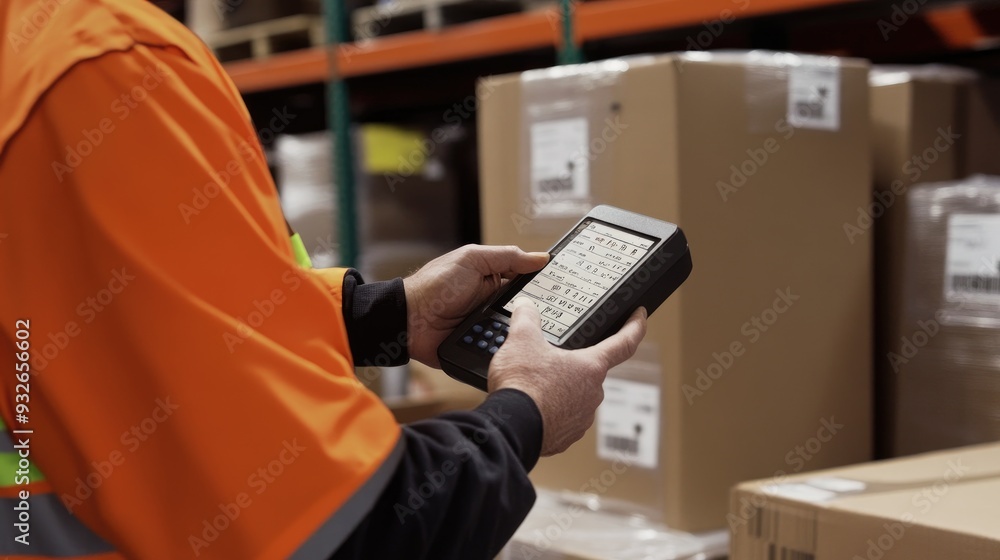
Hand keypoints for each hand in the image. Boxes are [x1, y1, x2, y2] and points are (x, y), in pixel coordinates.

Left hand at [404, 245, 548, 367]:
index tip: (567, 291)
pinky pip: (500, 351)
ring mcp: (487, 328)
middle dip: (538, 316)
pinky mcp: (479, 349)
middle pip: (526, 312)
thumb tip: (541, 258)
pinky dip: (508, 351)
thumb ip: (507, 257)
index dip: (544, 287)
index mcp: (494, 281)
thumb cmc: (435, 285)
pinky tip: (520, 353)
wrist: (409, 320)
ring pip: (517, 334)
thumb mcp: (472, 260)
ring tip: (540, 338)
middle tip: (561, 321)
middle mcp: (493, 305)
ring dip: (523, 335)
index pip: (527, 284)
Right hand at [489, 298, 647, 455]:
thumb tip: (525, 306)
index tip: (640, 316)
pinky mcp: (566, 436)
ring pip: (574, 395)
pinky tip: (532, 405)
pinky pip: (562, 417)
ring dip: (560, 388)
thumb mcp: (521, 339)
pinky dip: (550, 410)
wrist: (511, 427)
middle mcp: (593, 394)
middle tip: (548, 358)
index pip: (624, 342)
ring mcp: (581, 418)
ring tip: (533, 384)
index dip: (635, 326)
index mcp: (591, 367)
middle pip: (589, 370)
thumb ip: (526, 318)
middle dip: (572, 363)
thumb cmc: (523, 386)